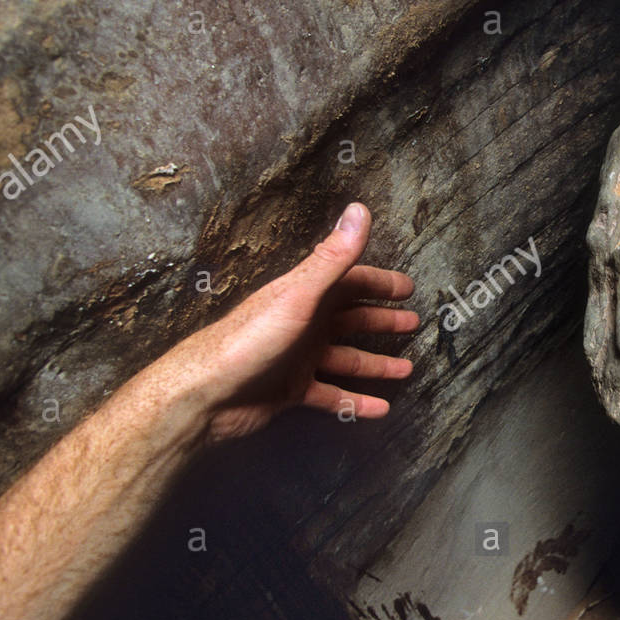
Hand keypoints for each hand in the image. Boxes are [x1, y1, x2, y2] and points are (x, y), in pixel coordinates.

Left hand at [175, 202, 418, 441]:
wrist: (207, 393)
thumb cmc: (250, 339)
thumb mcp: (299, 295)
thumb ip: (333, 257)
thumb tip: (359, 210)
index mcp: (306, 296)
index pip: (351, 282)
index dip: (379, 284)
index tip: (407, 288)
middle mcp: (304, 324)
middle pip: (351, 320)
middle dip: (381, 322)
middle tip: (411, 324)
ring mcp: (298, 358)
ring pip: (346, 359)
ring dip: (375, 364)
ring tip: (405, 369)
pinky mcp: (292, 390)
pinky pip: (333, 395)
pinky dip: (357, 402)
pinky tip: (380, 409)